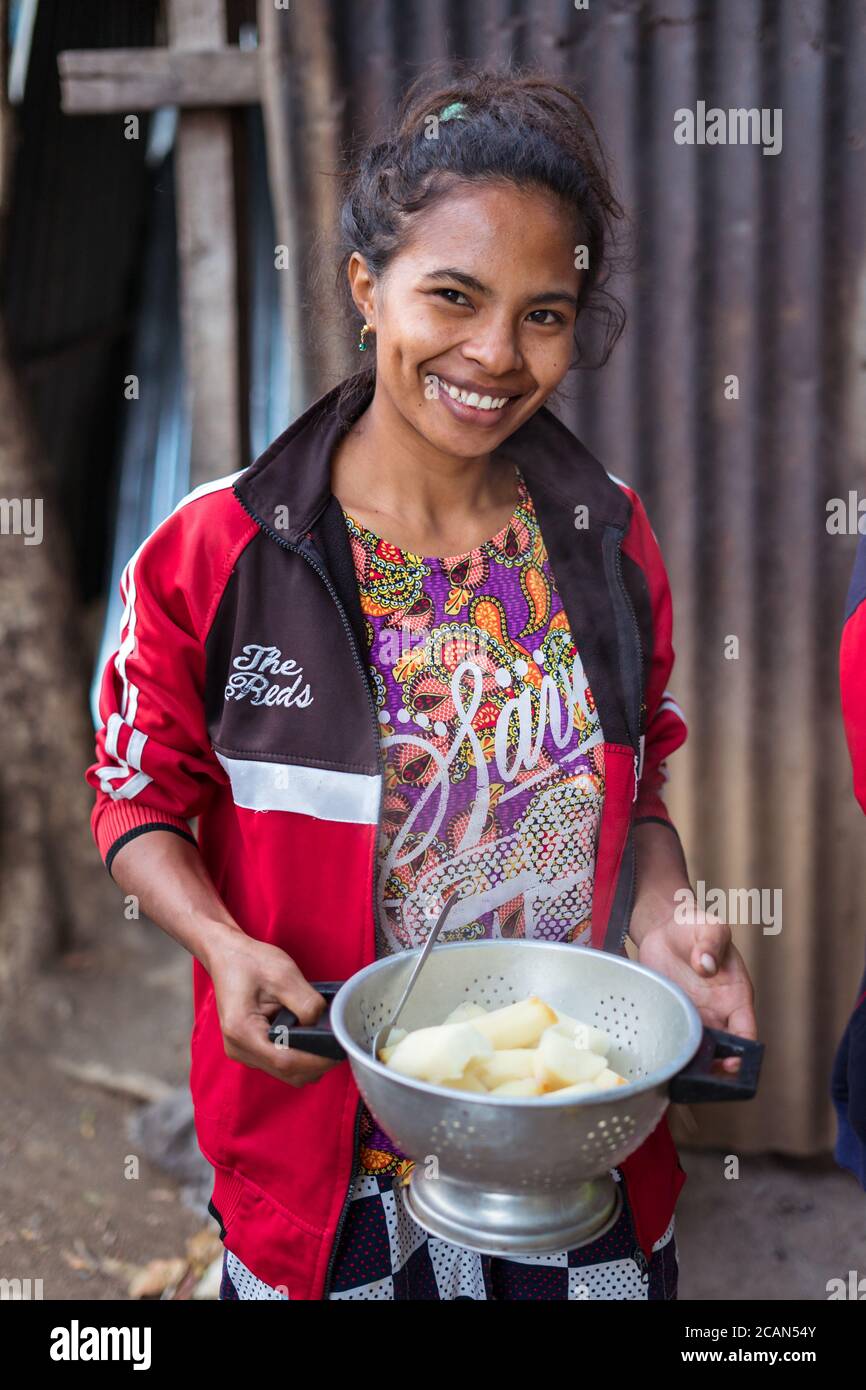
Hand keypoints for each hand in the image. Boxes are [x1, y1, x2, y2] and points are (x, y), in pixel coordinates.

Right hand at [207, 927, 341, 1087]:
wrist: (227, 955)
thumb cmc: (250, 961)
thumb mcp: (284, 975)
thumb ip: (307, 1003)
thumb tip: (325, 1027)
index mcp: (242, 1031)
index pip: (286, 1062)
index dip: (317, 1060)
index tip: (340, 1049)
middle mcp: (238, 1048)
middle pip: (287, 1073)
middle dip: (316, 1062)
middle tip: (338, 1040)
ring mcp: (242, 1052)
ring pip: (285, 1072)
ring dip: (308, 1060)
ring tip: (323, 1035)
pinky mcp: (249, 1049)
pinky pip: (279, 1062)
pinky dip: (297, 1054)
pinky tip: (307, 1034)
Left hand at [636, 907, 756, 1075]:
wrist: (665, 927)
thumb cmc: (695, 926)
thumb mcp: (709, 928)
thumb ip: (711, 943)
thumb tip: (706, 965)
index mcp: (735, 996)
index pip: (746, 1032)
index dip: (744, 1051)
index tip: (733, 1062)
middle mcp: (717, 1013)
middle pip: (723, 1051)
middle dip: (715, 1068)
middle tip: (699, 1075)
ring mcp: (694, 1017)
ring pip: (698, 1051)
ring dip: (691, 1064)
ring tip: (678, 1072)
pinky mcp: (671, 1015)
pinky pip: (675, 1040)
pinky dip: (672, 1052)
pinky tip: (660, 1059)